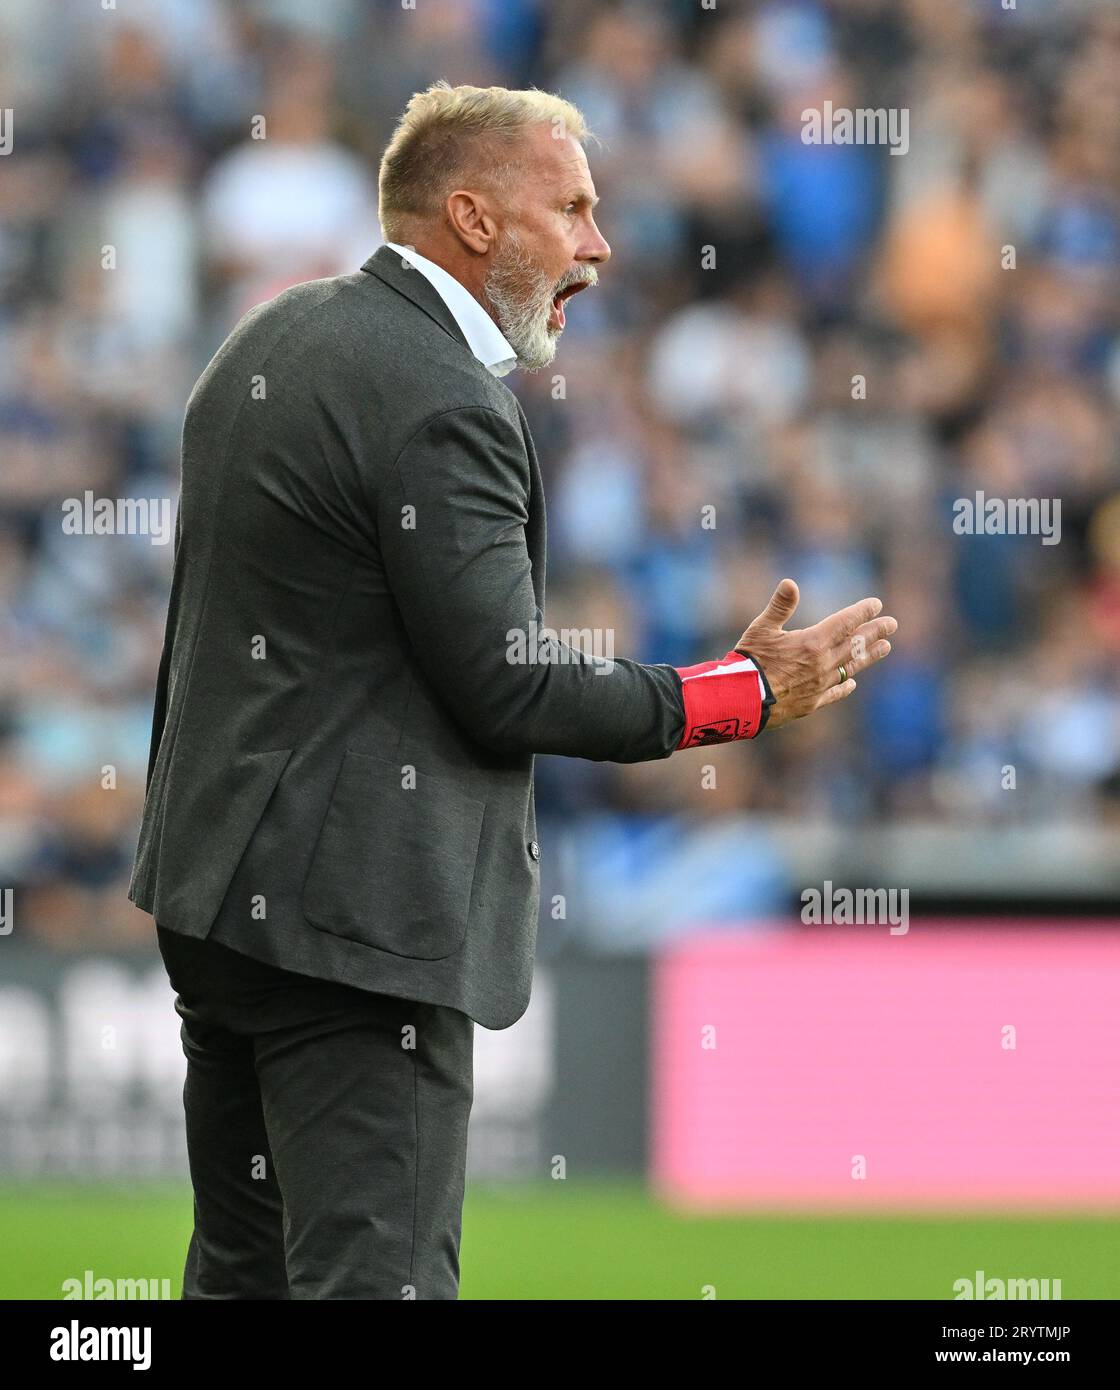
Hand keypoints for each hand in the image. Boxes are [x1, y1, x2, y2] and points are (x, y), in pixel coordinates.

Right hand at [735, 579, 896, 730]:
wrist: (742, 701)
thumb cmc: (749, 661)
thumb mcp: (761, 628)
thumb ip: (779, 606)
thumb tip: (790, 583)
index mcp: (812, 642)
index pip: (845, 623)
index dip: (862, 612)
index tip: (877, 604)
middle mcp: (822, 663)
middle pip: (855, 644)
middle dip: (874, 632)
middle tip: (892, 624)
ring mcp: (820, 684)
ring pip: (851, 667)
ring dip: (869, 656)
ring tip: (885, 648)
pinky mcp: (812, 703)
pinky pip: (835, 692)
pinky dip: (845, 686)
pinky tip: (852, 683)